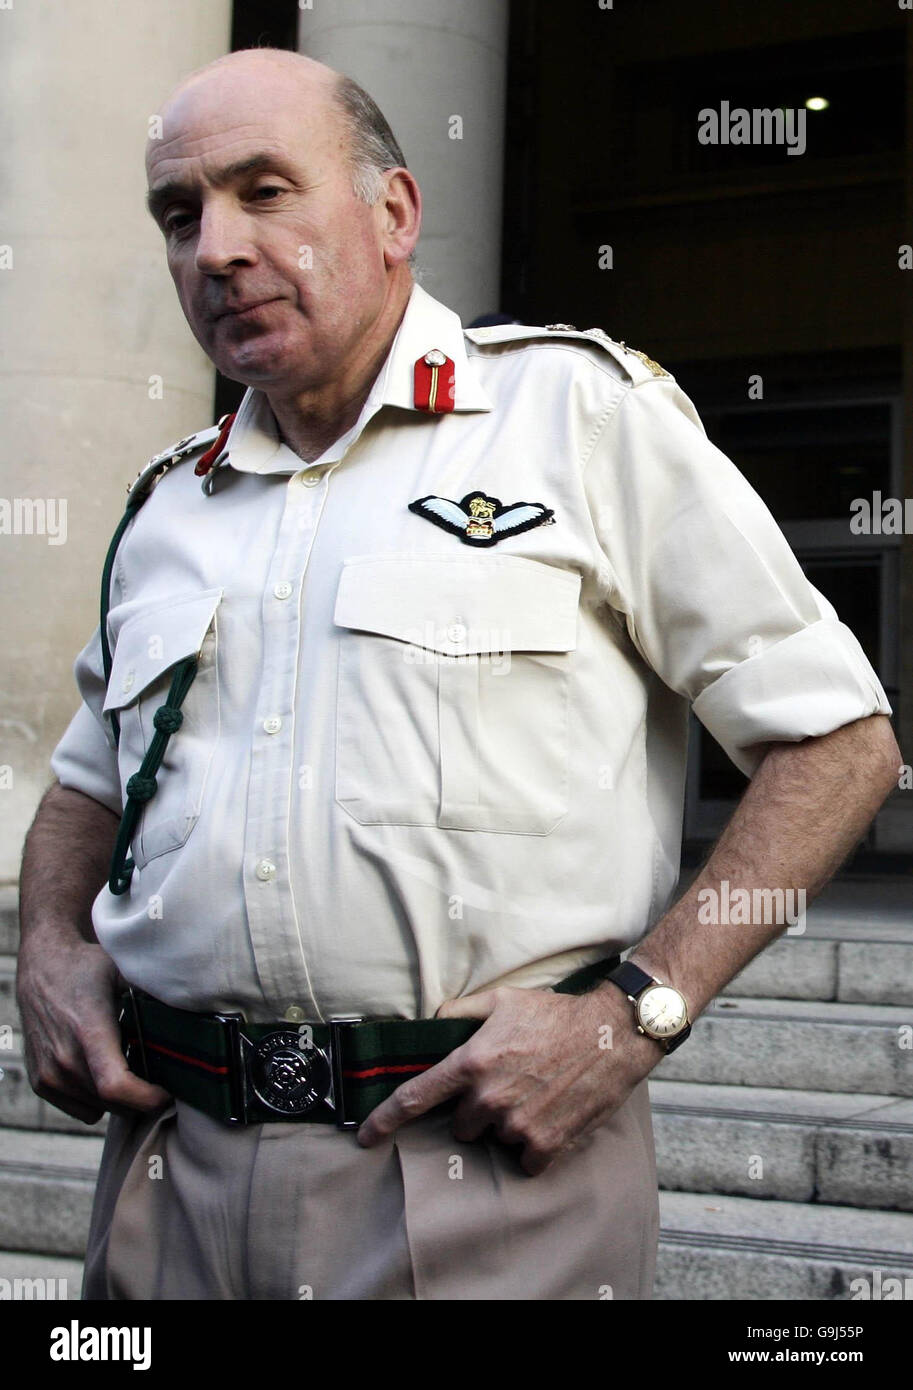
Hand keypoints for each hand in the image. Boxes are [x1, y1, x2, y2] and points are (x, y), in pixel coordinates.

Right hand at [15, 928, 170, 1124]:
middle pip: (113, 1103)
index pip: (116, 1086)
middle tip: (162, 1080)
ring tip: (132, 1069)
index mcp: (88, 1031)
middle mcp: (64, 1058)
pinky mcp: (40, 1082)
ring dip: (121, 1100)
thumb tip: (199, 1004)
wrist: (42, 966)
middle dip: (142, 1099)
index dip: (147, 1098)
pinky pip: (81, 1109)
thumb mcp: (125, 970)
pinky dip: (98, 1100)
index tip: (170, 1092)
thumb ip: (156, 991)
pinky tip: (106, 1071)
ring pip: (98, 1109)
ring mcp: (49, 1074)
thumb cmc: (88, 967)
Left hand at [356, 980, 663, 1174]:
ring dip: (507, 1124)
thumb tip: (430, 1020)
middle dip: (476, 1109)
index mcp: (472, 1062)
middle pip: (461, 1124)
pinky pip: (523, 1160)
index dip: (384, 1120)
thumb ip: (460, 1011)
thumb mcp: (503, 999)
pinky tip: (549, 1117)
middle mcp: (489, 1097)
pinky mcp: (547, 1144)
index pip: (415, 1097)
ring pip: (494, 1140)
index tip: (365, 1136)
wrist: (611, 1034)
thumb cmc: (555, 1013)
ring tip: (534, 1093)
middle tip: (507, 1083)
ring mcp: (518, 1124)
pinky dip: (533, 1145)